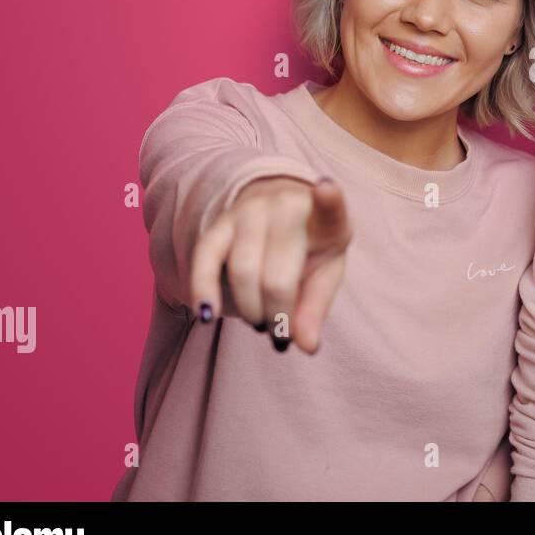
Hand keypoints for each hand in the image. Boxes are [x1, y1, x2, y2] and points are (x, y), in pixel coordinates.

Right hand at [190, 176, 352, 352]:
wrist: (276, 215)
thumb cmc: (308, 250)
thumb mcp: (324, 274)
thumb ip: (316, 307)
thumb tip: (306, 346)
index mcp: (324, 218)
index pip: (331, 207)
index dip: (329, 198)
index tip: (325, 188)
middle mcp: (286, 206)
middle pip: (277, 275)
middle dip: (277, 316)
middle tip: (281, 335)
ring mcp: (249, 212)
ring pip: (242, 271)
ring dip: (250, 310)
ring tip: (260, 324)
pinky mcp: (219, 224)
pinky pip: (205, 258)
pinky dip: (203, 289)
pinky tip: (206, 315)